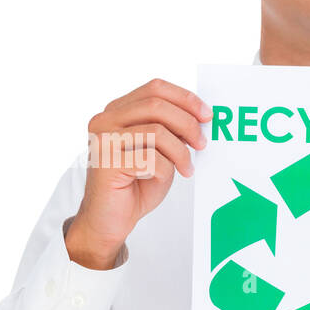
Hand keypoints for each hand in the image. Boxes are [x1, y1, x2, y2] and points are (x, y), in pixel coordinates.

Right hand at [66, 78, 210, 268]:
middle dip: (187, 123)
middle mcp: (104, 121)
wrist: (108, 221)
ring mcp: (103, 141)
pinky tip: (165, 179)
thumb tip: (200, 116)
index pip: (154, 89)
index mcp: (116, 111)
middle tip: (202, 143)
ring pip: (157, 131)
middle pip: (157, 105)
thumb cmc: (134, 186)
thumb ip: (170, 130)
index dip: (185, 98)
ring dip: (180, 152)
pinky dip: (166, 170)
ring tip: (186, 167)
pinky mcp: (106, 163)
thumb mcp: (156, 150)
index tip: (206, 114)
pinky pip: (151, 159)